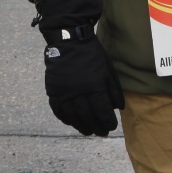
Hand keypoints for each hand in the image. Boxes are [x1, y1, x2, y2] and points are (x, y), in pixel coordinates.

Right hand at [36, 0, 124, 136]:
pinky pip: (58, 109)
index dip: (107, 122)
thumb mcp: (107, 68)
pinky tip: (71, 122)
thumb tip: (118, 108)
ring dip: (80, 126)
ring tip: (87, 131)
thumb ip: (113, 89)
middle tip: (101, 133)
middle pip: (87, 117)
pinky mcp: (53, 89)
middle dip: (96, 127)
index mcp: (94, 86)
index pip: (102, 111)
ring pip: (72, 116)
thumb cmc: (92, 53)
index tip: (111, 127)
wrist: (69, 39)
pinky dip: (64, 118)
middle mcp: (78, 92)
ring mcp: (64, 92)